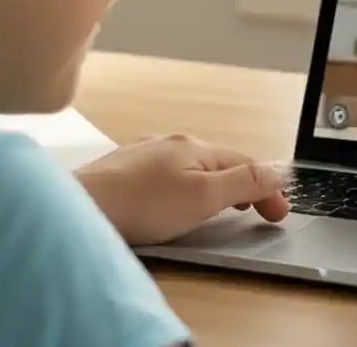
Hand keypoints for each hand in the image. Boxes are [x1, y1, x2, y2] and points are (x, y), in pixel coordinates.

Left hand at [75, 134, 288, 245]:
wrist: (77, 210)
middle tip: (257, 213)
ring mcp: (143, 156)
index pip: (246, 163)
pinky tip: (173, 205)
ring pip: (191, 169)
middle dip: (243, 186)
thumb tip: (277, 170)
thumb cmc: (138, 206)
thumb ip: (243, 182)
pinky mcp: (122, 173)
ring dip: (214, 187)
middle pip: (219, 163)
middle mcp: (169, 143)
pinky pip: (165, 178)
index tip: (279, 214)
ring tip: (222, 209)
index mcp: (194, 146)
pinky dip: (184, 190)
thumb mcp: (203, 197)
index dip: (268, 188)